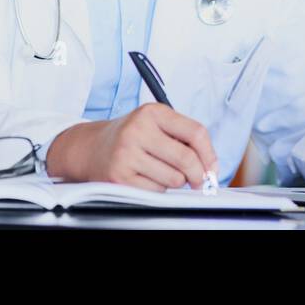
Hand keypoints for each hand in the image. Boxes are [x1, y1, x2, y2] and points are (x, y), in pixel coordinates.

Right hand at [45, 103, 217, 190]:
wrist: (92, 148)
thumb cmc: (133, 137)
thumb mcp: (157, 125)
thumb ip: (185, 139)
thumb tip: (210, 168)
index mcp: (153, 112)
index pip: (195, 132)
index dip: (210, 154)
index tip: (212, 168)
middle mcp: (138, 130)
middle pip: (186, 159)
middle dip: (198, 175)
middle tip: (198, 181)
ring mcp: (126, 154)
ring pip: (173, 179)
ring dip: (174, 182)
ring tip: (160, 172)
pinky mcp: (119, 176)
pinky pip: (155, 192)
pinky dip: (157, 190)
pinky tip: (146, 178)